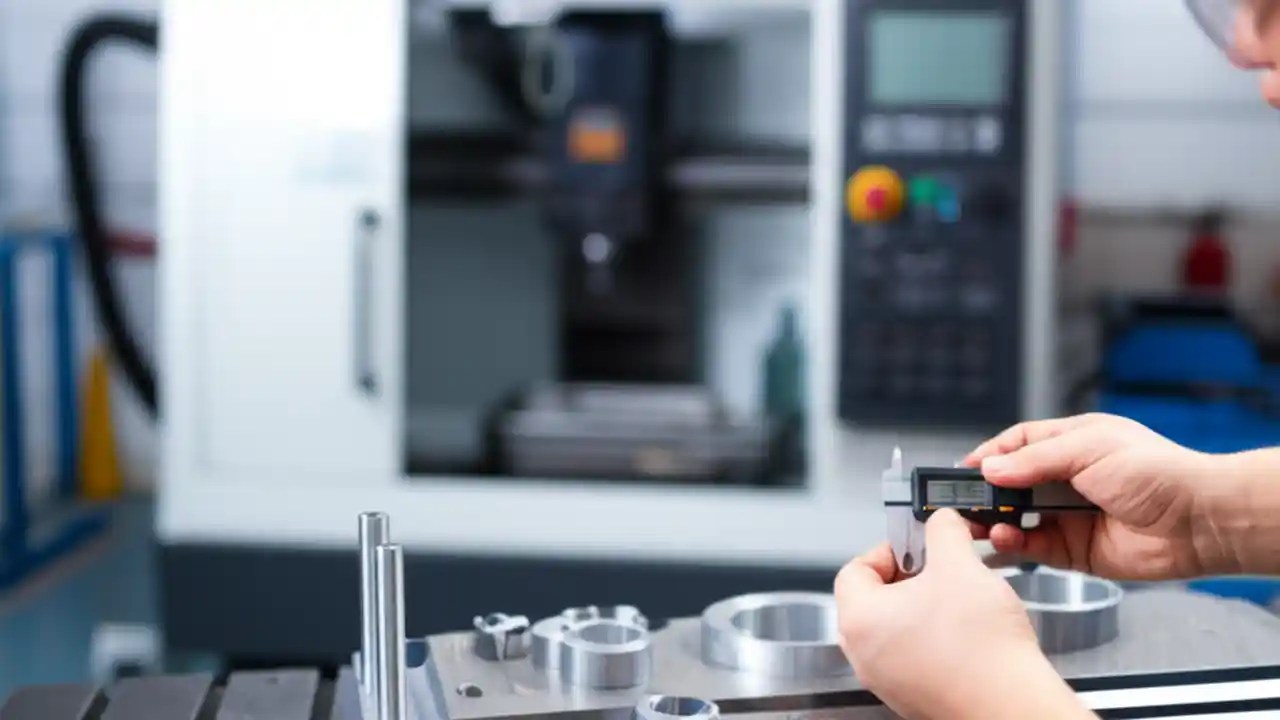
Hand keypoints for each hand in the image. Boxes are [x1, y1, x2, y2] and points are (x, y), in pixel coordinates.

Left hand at [835, 510, 1086, 719]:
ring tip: (959, 602)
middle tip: (940, 571)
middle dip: (909, 579)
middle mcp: (864, 656)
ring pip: (895, 629)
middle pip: (873, 600)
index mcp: (859, 620)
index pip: (855, 570)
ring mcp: (887, 681)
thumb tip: (941, 520)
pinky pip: (913, 657)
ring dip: (924, 609)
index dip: (889, 550)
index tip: (918, 548)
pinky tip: (967, 635)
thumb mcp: (960, 565)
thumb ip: (943, 531)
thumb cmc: (982, 648)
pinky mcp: (913, 697)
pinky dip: (934, 641)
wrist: (1013, 706)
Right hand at [966, 413, 1225, 579]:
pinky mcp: (1075, 550)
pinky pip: (1034, 548)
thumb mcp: (1087, 449)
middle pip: (1011, 484)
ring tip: (974, 524)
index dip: (989, 456)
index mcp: (1072, 444)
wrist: (1198, 521)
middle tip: (957, 502)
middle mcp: (1067, 479)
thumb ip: (1034, 461)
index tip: (963, 470)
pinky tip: (1003, 538)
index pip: (1017, 445)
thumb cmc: (1156, 471)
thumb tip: (990, 468)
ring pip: (1017, 518)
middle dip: (983, 493)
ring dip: (993, 519)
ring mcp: (1069, 516)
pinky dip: (1014, 544)